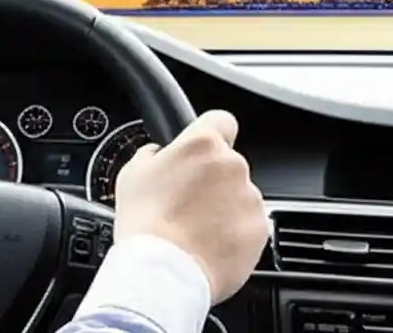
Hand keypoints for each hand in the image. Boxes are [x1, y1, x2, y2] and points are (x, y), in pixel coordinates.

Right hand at [112, 110, 266, 303]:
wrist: (163, 270)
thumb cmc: (145, 222)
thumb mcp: (133, 174)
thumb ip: (153, 155)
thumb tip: (158, 154)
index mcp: (202, 144)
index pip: (221, 120)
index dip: (210, 133)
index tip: (202, 148)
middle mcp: (233, 165)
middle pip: (227, 163)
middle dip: (212, 178)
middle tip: (187, 200)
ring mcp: (250, 197)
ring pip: (239, 194)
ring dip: (224, 206)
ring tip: (196, 228)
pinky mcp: (260, 228)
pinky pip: (249, 223)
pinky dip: (235, 232)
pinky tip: (210, 244)